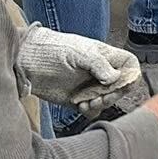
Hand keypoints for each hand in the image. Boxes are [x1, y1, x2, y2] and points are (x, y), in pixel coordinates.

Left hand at [15, 24, 143, 104]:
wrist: (27, 60)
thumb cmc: (52, 48)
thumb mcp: (78, 52)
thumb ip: (99, 64)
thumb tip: (116, 78)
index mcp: (104, 56)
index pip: (129, 66)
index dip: (130, 75)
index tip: (121, 83)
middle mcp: (100, 72)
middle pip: (121, 87)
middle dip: (113, 95)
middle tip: (100, 97)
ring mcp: (89, 86)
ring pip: (108, 100)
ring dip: (101, 104)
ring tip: (87, 101)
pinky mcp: (78, 99)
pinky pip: (92, 109)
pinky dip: (90, 110)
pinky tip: (79, 105)